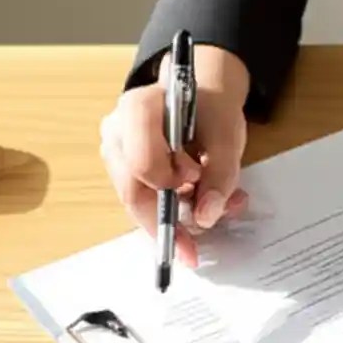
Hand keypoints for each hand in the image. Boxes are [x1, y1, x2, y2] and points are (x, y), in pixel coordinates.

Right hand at [99, 45, 250, 266]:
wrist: (205, 98)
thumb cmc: (211, 109)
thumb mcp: (227, 136)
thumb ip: (221, 175)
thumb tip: (205, 217)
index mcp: (139, 108)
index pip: (141, 160)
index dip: (168, 180)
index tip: (195, 178)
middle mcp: (116, 130)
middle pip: (132, 189)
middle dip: (167, 219)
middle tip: (194, 244)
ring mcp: (115, 151)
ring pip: (136, 201)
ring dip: (173, 217)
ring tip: (210, 209)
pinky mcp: (123, 170)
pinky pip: (141, 200)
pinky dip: (170, 211)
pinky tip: (198, 205)